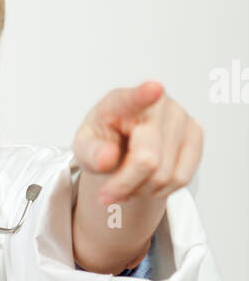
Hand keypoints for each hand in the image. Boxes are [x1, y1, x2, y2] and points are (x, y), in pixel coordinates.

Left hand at [72, 81, 202, 205]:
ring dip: (142, 189)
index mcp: (121, 102)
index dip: (144, 95)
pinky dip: (161, 190)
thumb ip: (90, 153)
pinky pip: (182, 178)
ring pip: (166, 175)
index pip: (133, 99)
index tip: (155, 88)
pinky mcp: (196, 133)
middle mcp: (156, 104)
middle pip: (147, 160)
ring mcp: (181, 116)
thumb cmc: (103, 141)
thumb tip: (108, 158)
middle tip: (109, 192)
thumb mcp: (84, 148)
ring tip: (129, 181)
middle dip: (125, 185)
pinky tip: (148, 181)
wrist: (122, 144)